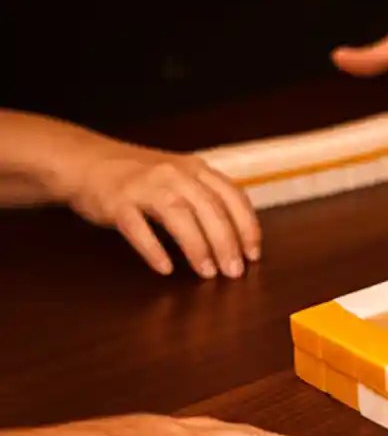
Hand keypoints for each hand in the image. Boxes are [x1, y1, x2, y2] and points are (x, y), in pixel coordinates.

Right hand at [69, 138, 259, 278]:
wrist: (85, 162)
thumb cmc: (140, 178)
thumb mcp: (180, 179)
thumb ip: (207, 199)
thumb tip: (239, 240)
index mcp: (195, 169)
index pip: (232, 196)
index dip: (247, 226)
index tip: (254, 254)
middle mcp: (174, 174)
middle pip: (209, 208)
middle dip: (226, 243)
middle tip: (234, 272)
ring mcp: (144, 185)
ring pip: (178, 216)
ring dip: (197, 247)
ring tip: (208, 273)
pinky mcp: (116, 201)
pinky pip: (137, 227)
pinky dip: (153, 249)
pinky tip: (165, 268)